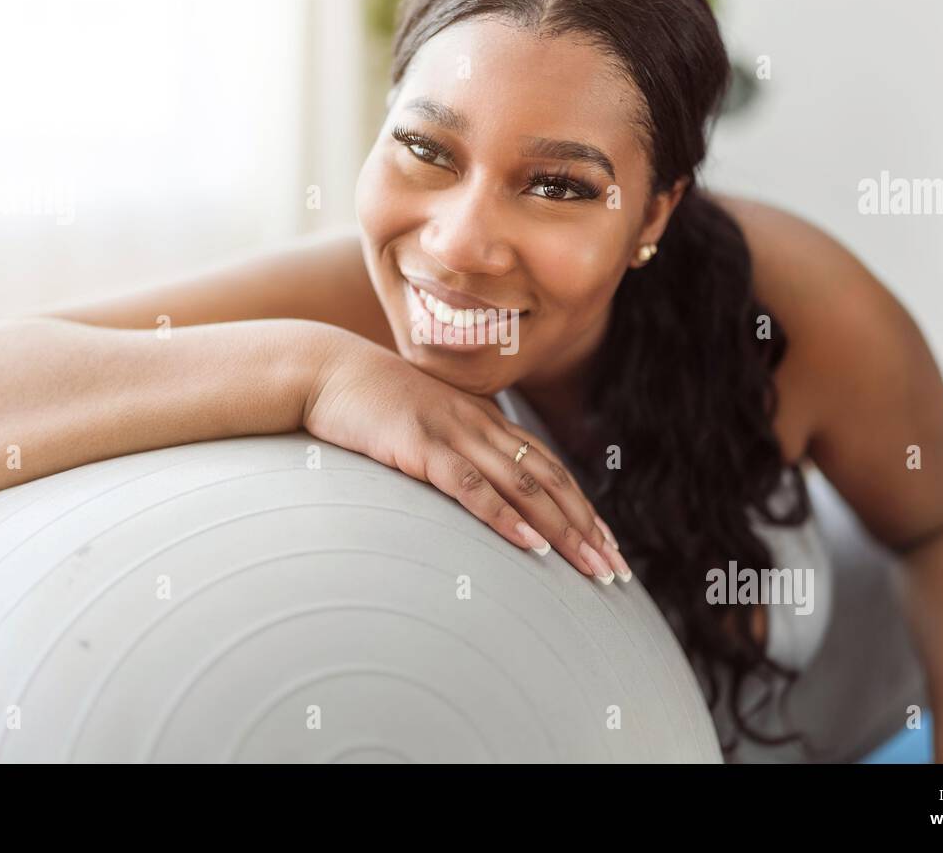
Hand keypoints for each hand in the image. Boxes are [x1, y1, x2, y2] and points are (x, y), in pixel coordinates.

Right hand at [302, 332, 628, 582]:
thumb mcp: (425, 423)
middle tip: (616, 571)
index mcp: (486, 421)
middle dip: (588, 529)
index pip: (550, 468)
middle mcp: (482, 425)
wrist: (326, 370)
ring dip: (564, 531)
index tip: (608, 545)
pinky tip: (533, 546)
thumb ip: (457, 446)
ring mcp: (455, 433)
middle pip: (551, 481)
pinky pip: (474, 487)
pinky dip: (507, 518)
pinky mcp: (423, 447)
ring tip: (591, 568)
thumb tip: (479, 482)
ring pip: (525, 487)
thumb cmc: (372, 403)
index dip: (583, 508)